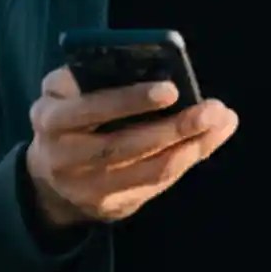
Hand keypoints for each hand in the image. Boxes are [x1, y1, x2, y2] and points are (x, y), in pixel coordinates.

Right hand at [24, 67, 238, 228]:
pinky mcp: (112, 208)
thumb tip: (158, 64)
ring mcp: (87, 189)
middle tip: (213, 109)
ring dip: (190, 147)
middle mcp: (64, 158)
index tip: (171, 89)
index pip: (90, 109)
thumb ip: (97, 75)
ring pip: (148, 171)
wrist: (50, 175)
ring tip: (220, 122)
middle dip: (173, 127)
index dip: (130, 100)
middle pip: (125, 146)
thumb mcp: (67, 90)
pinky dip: (186, 160)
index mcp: (50, 119)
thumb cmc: (71, 114)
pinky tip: (207, 140)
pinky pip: (156, 185)